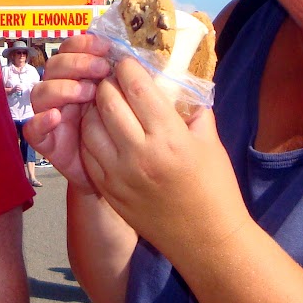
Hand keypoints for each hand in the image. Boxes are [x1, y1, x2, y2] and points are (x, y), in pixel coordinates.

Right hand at [26, 34, 114, 190]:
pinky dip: (42, 120)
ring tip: (87, 93)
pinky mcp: (44, 139)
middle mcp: (59, 91)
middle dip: (77, 63)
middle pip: (54, 66)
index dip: (83, 43)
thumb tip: (132, 57)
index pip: (70, 49)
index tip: (105, 47)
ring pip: (40, 92)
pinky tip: (57, 117)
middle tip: (101, 69)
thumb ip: (124, 79)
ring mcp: (49, 114)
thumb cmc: (118, 130)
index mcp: (77, 76)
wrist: (112, 170)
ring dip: (62, 87)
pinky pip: (31, 127)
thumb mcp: (125, 101)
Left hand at [78, 55, 245, 260]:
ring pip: (90, 126)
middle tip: (111, 78)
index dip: (127, 69)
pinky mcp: (109, 190)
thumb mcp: (210, 141)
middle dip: (107, 84)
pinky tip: (99, 128)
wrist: (207, 240)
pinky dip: (89, 135)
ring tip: (103, 102)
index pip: (137, 88)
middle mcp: (140, 153)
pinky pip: (88, 153)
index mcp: (169, 137)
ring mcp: (120, 174)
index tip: (126, 61)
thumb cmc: (215, 187)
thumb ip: (193, 109)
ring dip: (94, 108)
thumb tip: (176, 83)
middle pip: (108, 103)